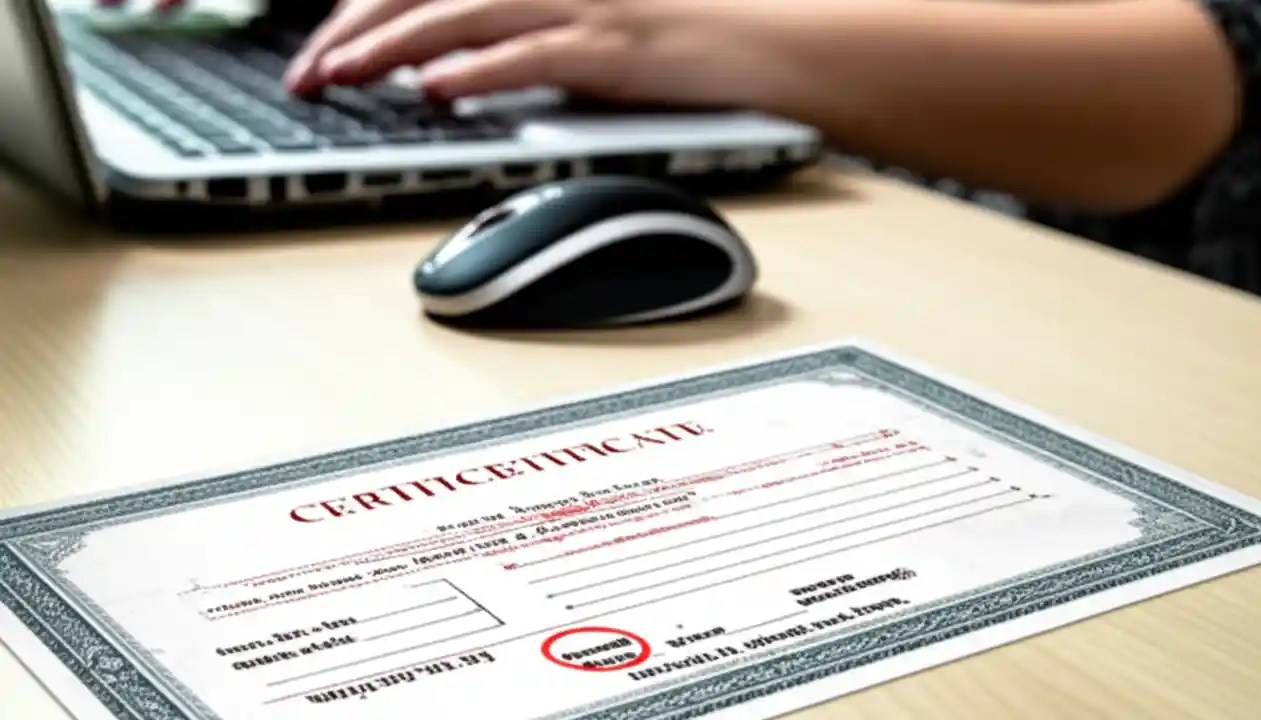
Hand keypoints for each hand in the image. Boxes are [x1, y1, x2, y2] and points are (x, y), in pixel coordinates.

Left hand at [283, 0, 804, 109]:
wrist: (761, 44)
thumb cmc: (667, 42)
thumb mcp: (571, 29)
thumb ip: (506, 40)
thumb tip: (435, 69)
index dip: (359, 14)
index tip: (317, 55)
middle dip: (353, 33)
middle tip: (306, 76)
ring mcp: (580, 10)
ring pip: (465, 15)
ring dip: (394, 46)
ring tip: (342, 76)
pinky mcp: (614, 51)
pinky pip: (535, 56)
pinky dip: (481, 70)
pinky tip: (436, 87)